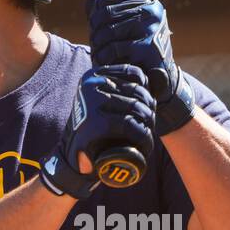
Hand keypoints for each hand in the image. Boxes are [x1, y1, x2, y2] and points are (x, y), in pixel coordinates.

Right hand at [39, 63, 155, 198]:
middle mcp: (91, 85)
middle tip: (150, 125)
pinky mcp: (96, 122)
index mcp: (93, 76)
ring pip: (137, 108)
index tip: (147, 106)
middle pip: (138, 91)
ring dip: (149, 124)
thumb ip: (120, 88)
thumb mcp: (102, 100)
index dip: (148, 90)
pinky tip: (145, 145)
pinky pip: (131, 125)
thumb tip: (156, 81)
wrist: (73, 155)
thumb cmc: (95, 127)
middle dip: (150, 109)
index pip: (135, 73)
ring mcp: (92, 102)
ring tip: (147, 134)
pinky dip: (143, 136)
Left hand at [84, 0, 195, 135]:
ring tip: (96, 54)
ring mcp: (151, 28)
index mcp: (148, 4)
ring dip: (97, 44)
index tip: (92, 26)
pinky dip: (103, 56)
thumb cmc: (141, 53)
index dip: (96, 12)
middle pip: (107, 14)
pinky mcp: (147, 47)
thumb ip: (109, 16)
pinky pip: (114, 48)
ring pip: (108, 30)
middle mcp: (152, 12)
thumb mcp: (127, 31)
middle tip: (93, 43)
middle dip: (95, 30)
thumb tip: (89, 1)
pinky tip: (101, 63)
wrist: (164, 80)